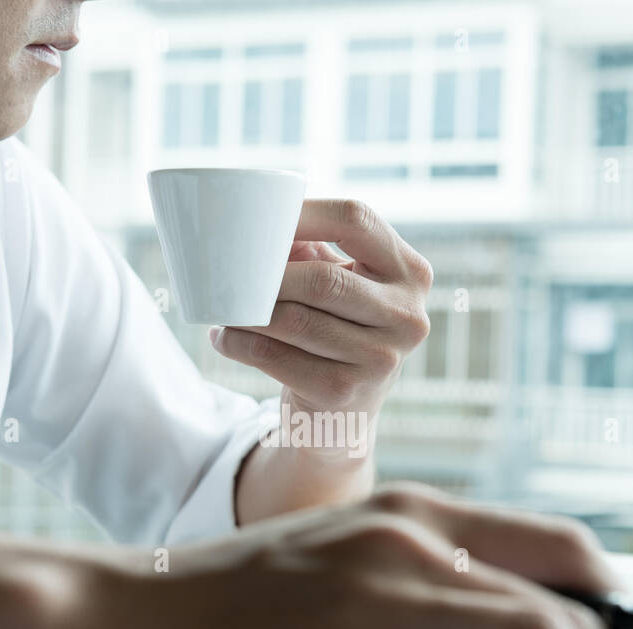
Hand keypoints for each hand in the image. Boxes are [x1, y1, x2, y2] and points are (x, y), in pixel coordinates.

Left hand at [207, 200, 431, 452]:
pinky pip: (277, 358)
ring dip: (247, 311)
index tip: (260, 216)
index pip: (355, 220)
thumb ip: (306, 247)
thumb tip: (250, 221)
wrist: (344, 411)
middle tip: (228, 270)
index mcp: (410, 272)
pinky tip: (224, 336)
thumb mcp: (338, 282)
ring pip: (295, 321)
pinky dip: (241, 343)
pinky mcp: (346, 391)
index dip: (303, 212)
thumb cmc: (336, 327)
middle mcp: (406, 315)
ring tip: (221, 304)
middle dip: (268, 274)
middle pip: (324, 279)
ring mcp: (381, 358)